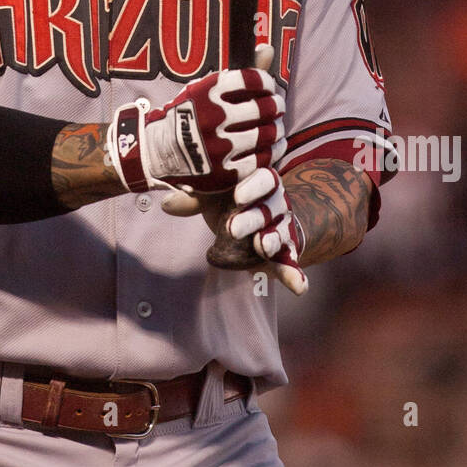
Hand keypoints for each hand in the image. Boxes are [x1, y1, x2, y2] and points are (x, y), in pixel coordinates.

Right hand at [105, 46, 285, 194]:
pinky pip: (260, 160)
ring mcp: (219, 146)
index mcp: (208, 92)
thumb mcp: (206, 88)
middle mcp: (213, 117)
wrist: (158, 153)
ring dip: (278, 129)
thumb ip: (242, 73)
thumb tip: (268, 47)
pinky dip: (272, 152)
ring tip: (277, 127)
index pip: (253, 80)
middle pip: (264, 108)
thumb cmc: (189, 115)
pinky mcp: (224, 172)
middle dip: (276, 105)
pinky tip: (272, 147)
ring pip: (266, 135)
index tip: (268, 86)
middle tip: (277, 107)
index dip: (266, 82)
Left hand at [162, 164, 308, 296]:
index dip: (254, 186)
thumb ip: (194, 197)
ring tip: (263, 247)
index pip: (265, 179)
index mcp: (261, 183)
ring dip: (272, 241)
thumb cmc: (230, 202)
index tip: (238, 196)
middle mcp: (276, 205)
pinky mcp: (283, 256)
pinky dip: (295, 277)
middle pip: (269, 209)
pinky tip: (300, 287)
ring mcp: (281, 231)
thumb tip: (167, 204)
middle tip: (232, 229)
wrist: (260, 219)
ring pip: (279, 235)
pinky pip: (290, 265)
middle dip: (252, 219)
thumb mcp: (214, 196)